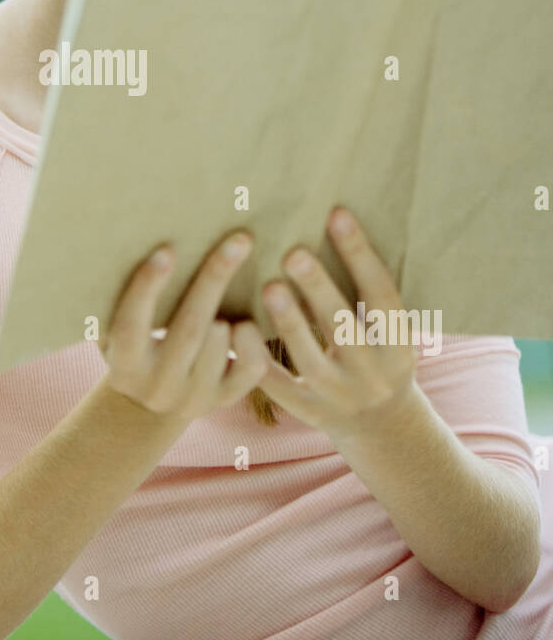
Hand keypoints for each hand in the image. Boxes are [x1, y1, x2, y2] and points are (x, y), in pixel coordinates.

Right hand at [101, 230, 271, 424]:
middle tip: (238, 240)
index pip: (132, 325)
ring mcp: (193, 397)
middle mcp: (158, 385)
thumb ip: (118, 300)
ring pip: (219, 345)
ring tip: (232, 290)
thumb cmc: (132, 347)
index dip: (147, 288)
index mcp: (125, 365)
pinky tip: (244, 322)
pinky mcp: (223, 400)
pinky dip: (252, 340)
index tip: (167, 250)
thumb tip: (139, 242)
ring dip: (227, 312)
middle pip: (189, 328)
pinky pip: (249, 367)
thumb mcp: (114, 333)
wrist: (147, 407)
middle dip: (214, 279)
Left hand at [257, 207, 421, 440]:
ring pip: (310, 357)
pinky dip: (258, 360)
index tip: (336, 214)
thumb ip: (366, 293)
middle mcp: (373, 372)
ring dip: (289, 321)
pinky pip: (279, 387)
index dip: (360, 254)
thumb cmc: (379, 355)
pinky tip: (240, 330)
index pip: (381, 293)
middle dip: (319, 289)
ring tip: (270, 286)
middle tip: (293, 254)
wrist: (383, 426)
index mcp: (399, 344)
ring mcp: (340, 395)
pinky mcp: (309, 412)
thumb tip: (333, 221)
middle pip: (344, 325)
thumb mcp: (390, 331)